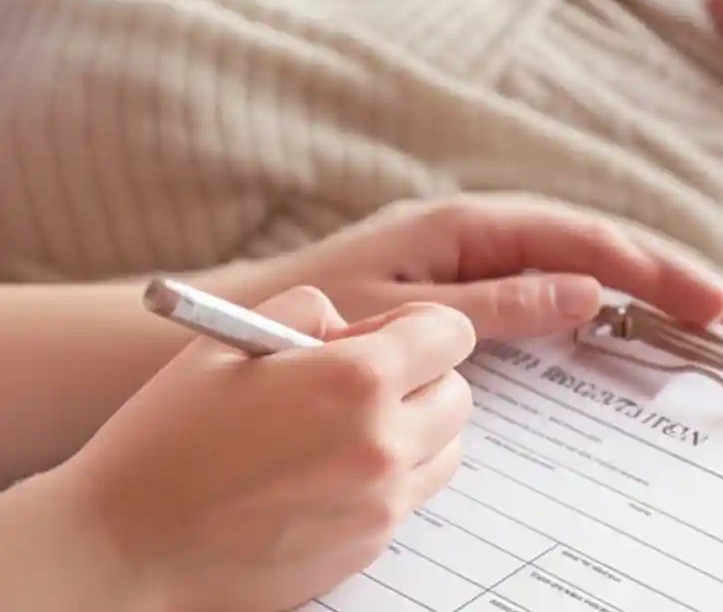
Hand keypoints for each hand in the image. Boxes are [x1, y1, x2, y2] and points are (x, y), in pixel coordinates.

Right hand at [38, 287, 474, 610]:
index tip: (388, 336)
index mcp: (356, 380)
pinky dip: (390, 479)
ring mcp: (383, 503)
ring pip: (447, 449)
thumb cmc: (166, 440)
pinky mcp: (370, 545)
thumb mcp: (229, 341)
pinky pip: (411, 496)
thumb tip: (361, 327)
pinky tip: (328, 474)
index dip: (421, 327)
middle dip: (422, 378)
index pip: (452, 333)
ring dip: (415, 430)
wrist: (126, 550)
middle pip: (457, 394)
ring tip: (349, 429)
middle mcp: (384, 443)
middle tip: (365, 383)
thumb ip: (310, 311)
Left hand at [230, 194, 722, 344]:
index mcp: (471, 225)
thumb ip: (499, 303)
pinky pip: (560, 286)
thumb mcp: (405, 313)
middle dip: (681, 281)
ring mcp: (484, 254)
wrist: (250, 331)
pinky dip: (611, 302)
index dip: (659, 275)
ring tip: (718, 321)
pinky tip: (641, 324)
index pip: (589, 244)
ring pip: (591, 265)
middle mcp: (487, 230)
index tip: (714, 310)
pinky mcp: (477, 282)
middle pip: (605, 247)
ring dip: (657, 291)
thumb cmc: (312, 317)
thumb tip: (590, 294)